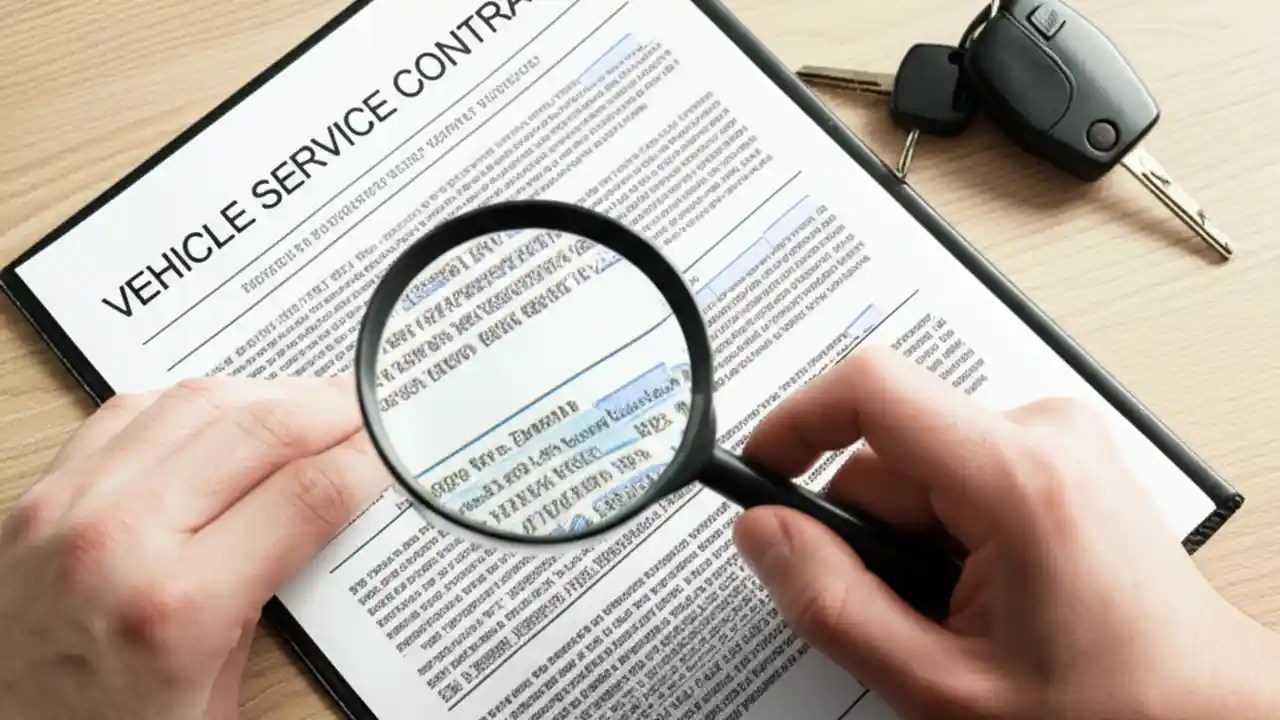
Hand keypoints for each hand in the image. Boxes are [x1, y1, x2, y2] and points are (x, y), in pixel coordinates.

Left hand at [0, 376, 389, 719]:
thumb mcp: (215, 698)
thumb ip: (267, 596)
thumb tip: (322, 515)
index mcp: (177, 608)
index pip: (307, 494)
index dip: (366, 462)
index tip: (391, 454)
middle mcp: (119, 540)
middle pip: (260, 429)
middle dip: (331, 409)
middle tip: (367, 408)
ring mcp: (70, 507)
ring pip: (197, 400)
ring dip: (267, 393)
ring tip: (306, 403)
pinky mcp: (41, 495)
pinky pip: (130, 410)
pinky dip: (193, 400)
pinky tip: (224, 410)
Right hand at [732, 348, 1279, 719]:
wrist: (1208, 717)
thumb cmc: (1111, 712)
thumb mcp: (942, 687)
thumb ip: (832, 604)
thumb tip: (762, 534)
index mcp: (1019, 479)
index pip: (872, 389)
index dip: (794, 422)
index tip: (758, 470)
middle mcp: (1046, 437)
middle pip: (890, 451)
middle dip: (868, 534)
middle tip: (901, 617)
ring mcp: (1060, 444)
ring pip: (920, 468)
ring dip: (910, 541)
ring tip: (958, 620)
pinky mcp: (1061, 460)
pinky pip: (960, 474)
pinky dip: (944, 533)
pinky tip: (981, 596)